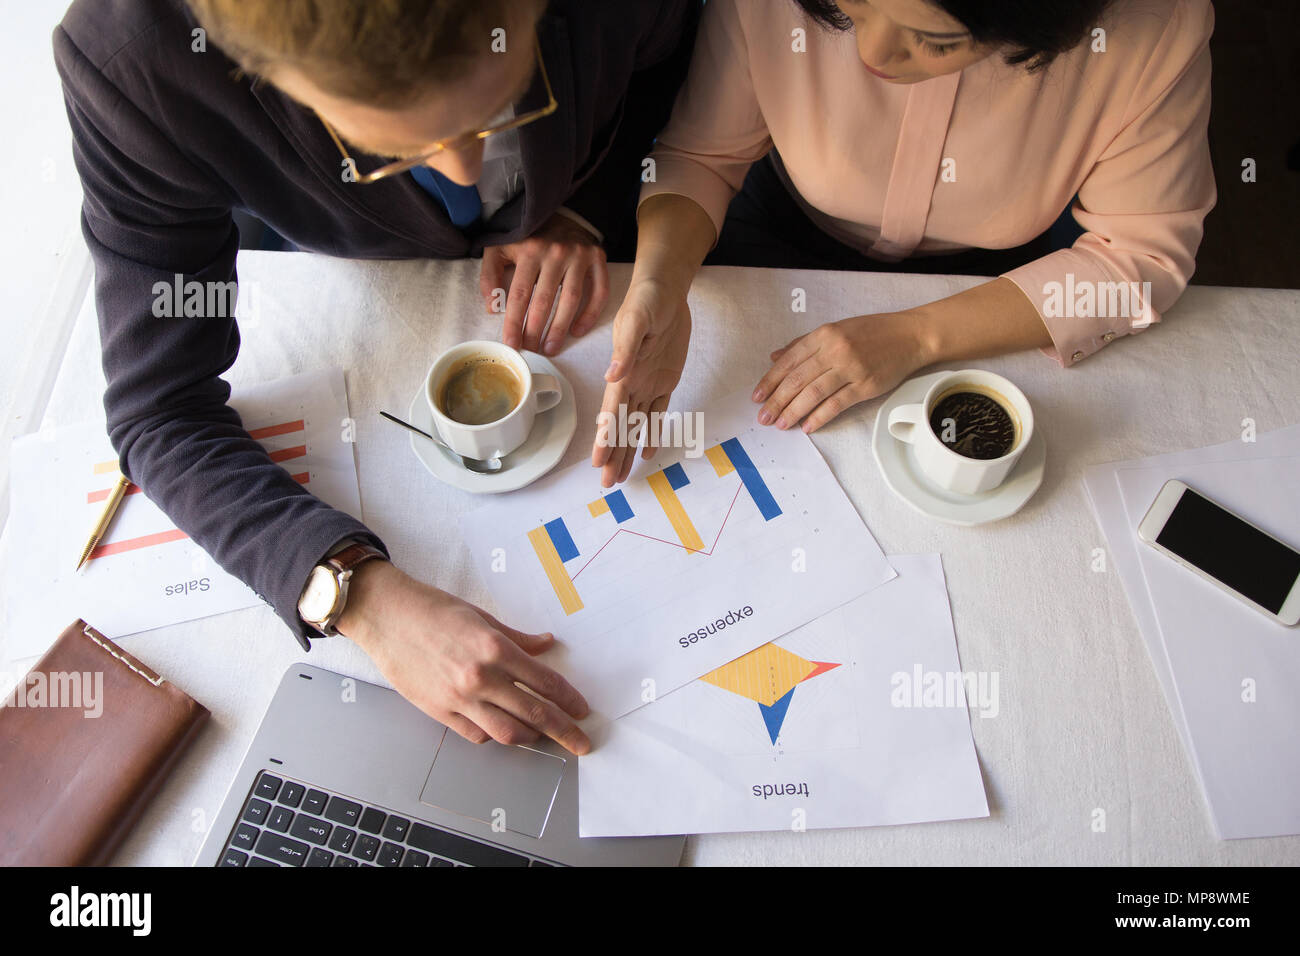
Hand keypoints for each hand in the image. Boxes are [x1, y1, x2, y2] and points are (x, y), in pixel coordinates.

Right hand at [337, 560, 591, 754]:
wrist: (386, 616)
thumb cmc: (432, 610)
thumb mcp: (482, 616)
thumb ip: (517, 638)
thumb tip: (546, 643)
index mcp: (496, 649)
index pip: (545, 682)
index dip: (569, 700)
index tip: (583, 711)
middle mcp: (481, 677)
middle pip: (535, 713)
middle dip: (564, 731)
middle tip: (581, 743)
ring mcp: (459, 698)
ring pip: (508, 732)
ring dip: (530, 737)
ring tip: (542, 736)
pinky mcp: (439, 711)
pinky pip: (476, 735)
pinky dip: (494, 735)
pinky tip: (502, 727)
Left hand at [479, 212, 608, 355]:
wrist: (563, 212)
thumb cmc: (529, 236)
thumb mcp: (500, 246)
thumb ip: (490, 274)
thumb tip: (492, 307)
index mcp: (529, 249)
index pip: (519, 294)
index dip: (514, 322)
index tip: (511, 344)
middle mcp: (555, 252)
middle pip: (544, 300)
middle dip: (536, 330)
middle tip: (531, 351)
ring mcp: (579, 255)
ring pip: (571, 299)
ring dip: (560, 328)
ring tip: (551, 348)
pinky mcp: (598, 258)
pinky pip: (598, 291)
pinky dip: (590, 313)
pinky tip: (578, 330)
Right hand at [592, 277, 691, 486]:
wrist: (665, 290)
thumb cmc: (647, 300)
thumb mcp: (637, 319)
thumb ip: (626, 347)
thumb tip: (613, 375)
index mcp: (622, 372)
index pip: (612, 413)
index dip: (606, 438)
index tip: (598, 461)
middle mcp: (631, 382)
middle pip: (621, 427)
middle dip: (614, 455)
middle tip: (607, 484)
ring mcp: (647, 383)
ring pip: (637, 425)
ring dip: (627, 450)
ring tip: (621, 476)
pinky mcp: (665, 380)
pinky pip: (657, 412)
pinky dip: (652, 433)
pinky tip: (646, 452)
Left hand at [752, 312, 933, 432]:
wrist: (910, 336)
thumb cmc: (872, 332)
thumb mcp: (836, 329)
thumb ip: (804, 343)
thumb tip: (775, 356)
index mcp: (824, 334)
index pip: (789, 360)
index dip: (770, 380)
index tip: (757, 396)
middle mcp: (835, 350)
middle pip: (798, 379)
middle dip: (777, 400)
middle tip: (763, 417)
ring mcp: (851, 368)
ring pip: (813, 393)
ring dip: (793, 411)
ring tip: (780, 424)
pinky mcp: (866, 386)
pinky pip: (837, 404)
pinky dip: (820, 416)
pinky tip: (807, 426)